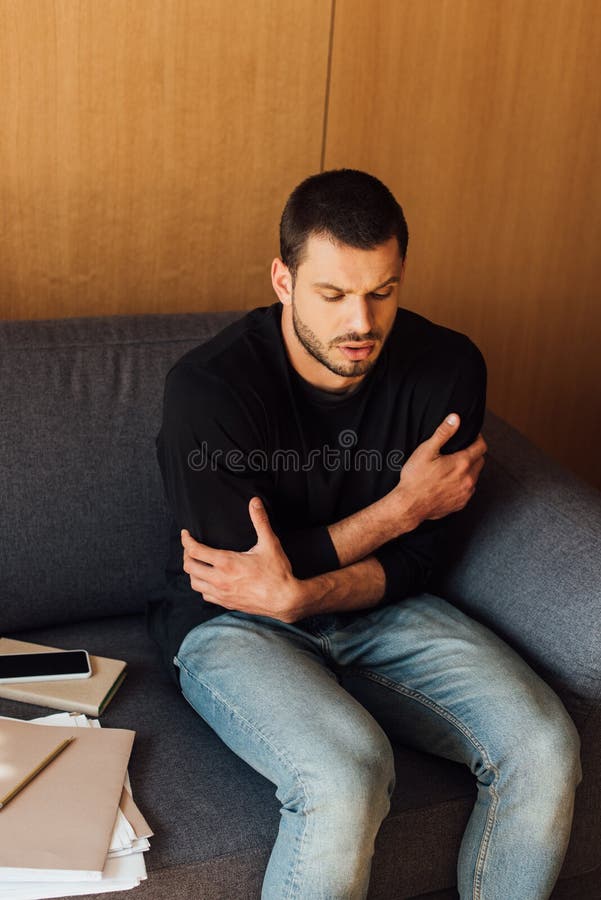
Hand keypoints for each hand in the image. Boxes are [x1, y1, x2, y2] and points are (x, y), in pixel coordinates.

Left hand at [181, 497, 299, 622]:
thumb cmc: (278, 572)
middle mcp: (220, 579)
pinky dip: (202, 585)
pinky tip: (209, 579)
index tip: (186, 533)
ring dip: (192, 571)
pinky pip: (205, 595)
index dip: (186, 540)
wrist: (285, 600)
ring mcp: (222, 593)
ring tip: (197, 562)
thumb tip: (255, 502)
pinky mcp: (227, 603)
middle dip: (186, 554)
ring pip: (194, 583)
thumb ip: (260, 521)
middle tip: (190, 547)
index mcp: (226, 563)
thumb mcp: (270, 543)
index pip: (195, 550)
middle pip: (189, 567)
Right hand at [391, 414, 486, 524]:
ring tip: (453, 467)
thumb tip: (455, 418)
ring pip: (475, 477)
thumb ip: (443, 433)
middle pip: (480, 461)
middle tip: (460, 451)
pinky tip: (450, 482)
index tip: (471, 437)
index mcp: (462, 463)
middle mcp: (468, 479)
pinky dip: (463, 484)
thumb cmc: (416, 478)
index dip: (477, 439)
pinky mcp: (461, 504)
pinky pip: (468, 491)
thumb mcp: (426, 451)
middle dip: (474, 454)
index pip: (481, 447)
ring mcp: (466, 493)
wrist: (410, 505)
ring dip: (469, 470)